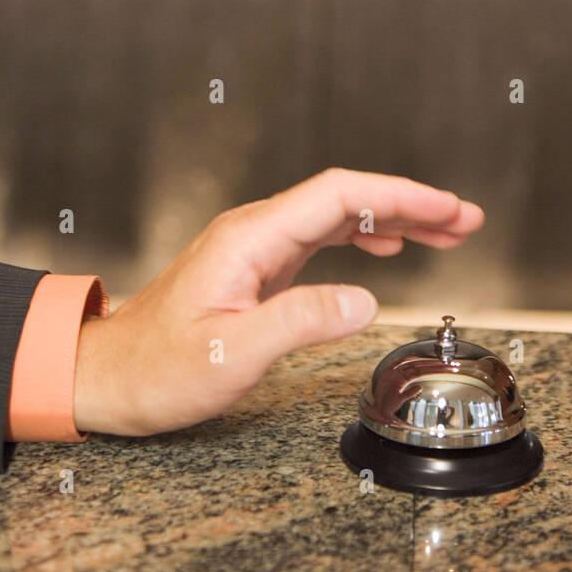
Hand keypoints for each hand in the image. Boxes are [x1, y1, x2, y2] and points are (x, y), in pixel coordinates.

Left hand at [73, 168, 483, 436]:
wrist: (107, 375)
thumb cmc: (155, 369)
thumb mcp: (230, 355)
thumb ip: (299, 321)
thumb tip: (364, 299)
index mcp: (251, 238)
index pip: (340, 197)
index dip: (400, 197)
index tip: (446, 208)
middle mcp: (255, 232)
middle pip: (346, 198)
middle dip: (410, 204)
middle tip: (465, 218)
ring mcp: (256, 247)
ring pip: (338, 216)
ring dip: (393, 220)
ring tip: (445, 233)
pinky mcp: (257, 267)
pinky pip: (321, 238)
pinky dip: (364, 239)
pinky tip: (386, 252)